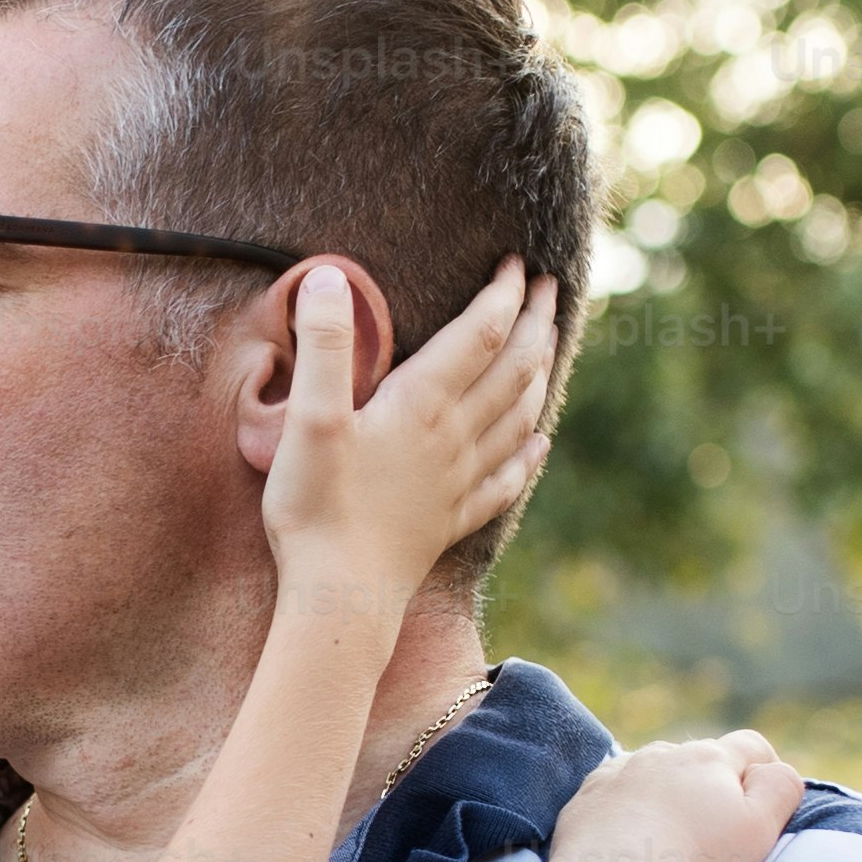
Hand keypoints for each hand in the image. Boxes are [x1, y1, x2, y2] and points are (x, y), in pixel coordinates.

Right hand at [261, 256, 555, 609]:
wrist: (340, 598)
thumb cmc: (318, 509)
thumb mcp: (309, 418)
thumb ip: (323, 345)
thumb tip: (330, 276)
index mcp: (422, 405)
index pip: (480, 334)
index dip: (504, 294)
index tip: (519, 262)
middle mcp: (453, 438)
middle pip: (513, 370)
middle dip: (536, 324)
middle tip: (552, 289)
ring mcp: (459, 482)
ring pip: (518, 417)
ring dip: (540, 375)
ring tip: (550, 346)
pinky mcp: (451, 520)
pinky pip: (507, 478)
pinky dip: (529, 452)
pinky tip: (539, 442)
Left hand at [539, 732, 804, 861]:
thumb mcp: (759, 828)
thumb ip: (779, 789)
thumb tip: (775, 768)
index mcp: (710, 758)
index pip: (750, 746)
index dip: (764, 770)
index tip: (762, 803)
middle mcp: (663, 754)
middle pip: (698, 758)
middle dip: (710, 785)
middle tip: (713, 833)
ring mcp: (619, 773)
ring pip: (652, 772)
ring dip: (665, 794)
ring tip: (667, 839)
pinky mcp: (584, 799)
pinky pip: (612, 793)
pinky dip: (623, 809)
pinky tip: (626, 841)